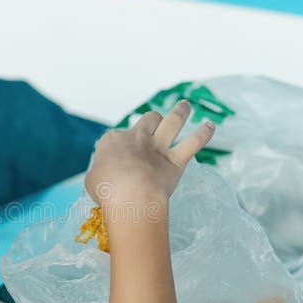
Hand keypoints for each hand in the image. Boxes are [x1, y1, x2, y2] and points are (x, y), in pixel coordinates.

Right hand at [84, 100, 214, 211]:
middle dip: (152, 120)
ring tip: (185, 106)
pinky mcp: (176, 161)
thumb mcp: (92, 179)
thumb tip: (105, 175)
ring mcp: (158, 147)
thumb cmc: (107, 190)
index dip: (121, 147)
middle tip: (155, 124)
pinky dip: (204, 134)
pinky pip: (193, 142)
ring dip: (180, 111)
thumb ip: (101, 172)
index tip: (120, 160)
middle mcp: (137, 138)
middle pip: (147, 120)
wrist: (130, 196)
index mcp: (113, 141)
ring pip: (172, 121)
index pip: (118, 138)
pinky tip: (210, 126)